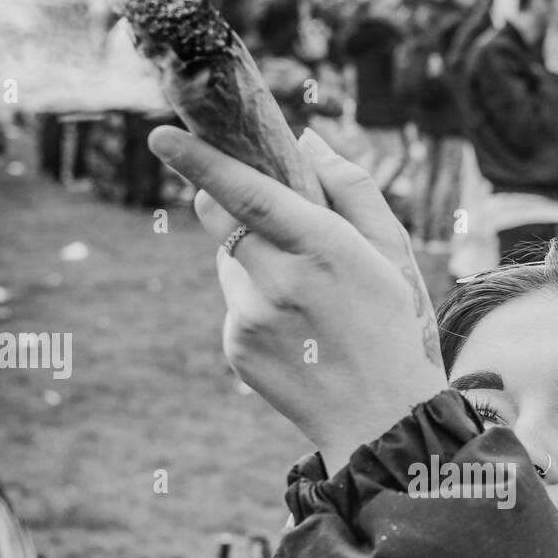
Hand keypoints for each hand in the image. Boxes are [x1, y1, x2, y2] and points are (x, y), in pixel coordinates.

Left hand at [148, 126, 447, 474]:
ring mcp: (252, 319)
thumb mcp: (393, 254)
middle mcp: (281, 283)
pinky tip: (297, 333)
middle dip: (230, 200)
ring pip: (230, 260)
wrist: (382, 423)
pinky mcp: (236, 347)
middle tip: (269, 215)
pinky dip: (257, 302)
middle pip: (219, 216)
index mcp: (326, 250)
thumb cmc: (395, 328)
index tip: (161, 135)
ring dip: (255, 260)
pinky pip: (234, 302)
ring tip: (308, 302)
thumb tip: (306, 140)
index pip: (250, 195)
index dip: (202, 162)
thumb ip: (352, 190)